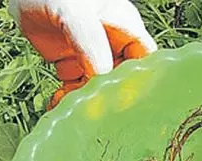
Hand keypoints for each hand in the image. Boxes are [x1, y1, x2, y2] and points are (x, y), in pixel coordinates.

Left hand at [10, 0, 156, 108]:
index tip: (124, 100)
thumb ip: (91, 43)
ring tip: (67, 103)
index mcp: (126, 28)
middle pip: (121, 80)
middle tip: (92, 108)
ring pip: (97, 89)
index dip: (139, 82)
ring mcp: (92, 56)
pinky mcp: (72, 64)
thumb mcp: (76, 11)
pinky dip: (67, 99)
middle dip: (108, 97)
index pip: (145, 61)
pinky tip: (56, 102)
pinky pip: (75, 88)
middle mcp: (112, 44)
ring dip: (84, 101)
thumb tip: (100, 77)